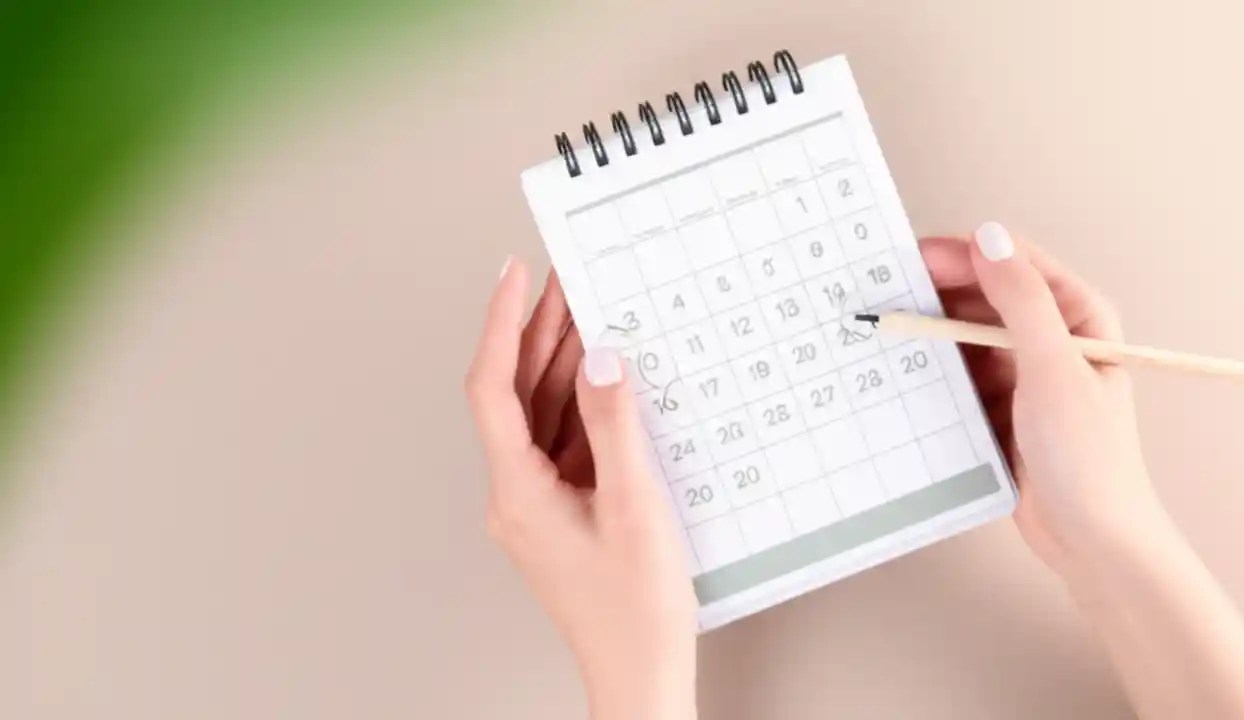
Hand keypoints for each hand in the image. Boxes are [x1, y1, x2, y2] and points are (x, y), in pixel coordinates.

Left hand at [465, 258, 697, 719]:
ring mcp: (538, 502)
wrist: (641, 673)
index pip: (492, 389)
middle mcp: (517, 494)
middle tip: (567, 280)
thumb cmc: (634, 611)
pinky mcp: (563, 510)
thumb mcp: (634, 507)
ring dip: (563, 365)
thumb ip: (616, 427)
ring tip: (591, 313)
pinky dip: (584, 405)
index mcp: (518, 491)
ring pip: (541, 416)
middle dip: (540, 334)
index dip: (500, 325)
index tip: (514, 276)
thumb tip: (602, 360)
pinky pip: (565, 441)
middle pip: (516, 396)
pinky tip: (609, 378)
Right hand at [919, 223, 1158, 576]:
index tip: (912, 259)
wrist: (1090, 539)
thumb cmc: (1087, 456)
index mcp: (1078, 316)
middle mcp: (1052, 337)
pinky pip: (959, 375)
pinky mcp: (1001, 406)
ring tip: (886, 332)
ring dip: (931, 334)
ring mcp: (1024, 373)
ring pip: (966, 336)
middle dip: (937, 294)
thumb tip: (988, 238)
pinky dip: (934, 371)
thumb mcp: (1052, 369)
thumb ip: (1021, 301)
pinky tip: (904, 373)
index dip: (964, 255)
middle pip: (984, 297)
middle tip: (886, 296)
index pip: (1014, 264)